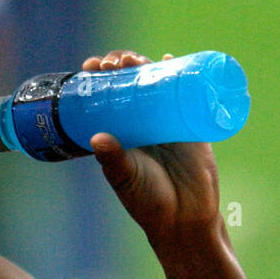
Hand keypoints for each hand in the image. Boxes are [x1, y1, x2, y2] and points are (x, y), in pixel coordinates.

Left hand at [80, 50, 221, 245]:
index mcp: (122, 136)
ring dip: (143, 64)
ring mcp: (167, 122)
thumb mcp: (127, 179)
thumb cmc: (150, 202)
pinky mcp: (190, 123)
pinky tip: (168, 58)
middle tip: (110, 62)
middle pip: (130, 85)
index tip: (89, 67)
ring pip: (154, 84)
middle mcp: (142, 125)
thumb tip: (96, 138)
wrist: (186, 219)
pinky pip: (185, 94)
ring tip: (131, 58)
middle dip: (119, 67)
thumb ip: (113, 160)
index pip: (106, 99)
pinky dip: (178, 73)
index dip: (97, 81)